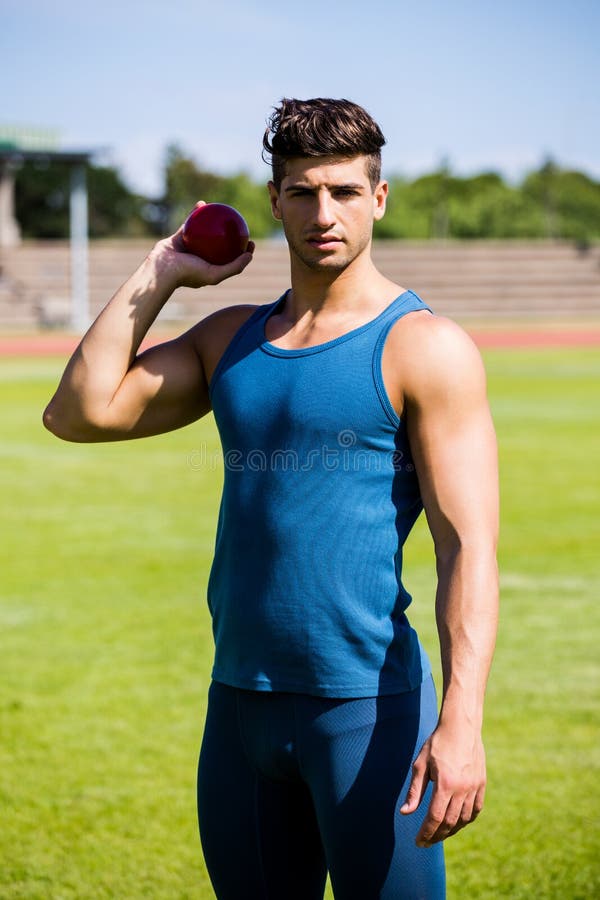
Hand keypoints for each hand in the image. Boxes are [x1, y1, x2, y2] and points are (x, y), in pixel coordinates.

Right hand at [148, 202, 254, 290]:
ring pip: (204, 232)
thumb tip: (249, 256)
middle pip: (219, 245)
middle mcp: (201, 259)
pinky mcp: (179, 237)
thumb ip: (234, 267)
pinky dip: (195, 213)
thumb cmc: (188, 274)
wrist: (161, 269)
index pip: (231, 260)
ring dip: (213, 221)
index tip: (251, 242)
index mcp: (210, 269)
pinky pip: (189, 222)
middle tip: (238, 224)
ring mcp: (190, 248)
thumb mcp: (215, 274)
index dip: (243, 252)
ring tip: (222, 211)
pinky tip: (203, 203)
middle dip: (229, 235)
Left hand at [400, 721, 485, 846]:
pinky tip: (457, 822)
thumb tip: (405, 813)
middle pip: (450, 822)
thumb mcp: (421, 764)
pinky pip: (476, 809)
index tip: (419, 842)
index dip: (426, 833)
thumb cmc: (437, 743)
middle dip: (437, 835)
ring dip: (451, 830)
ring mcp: (474, 787)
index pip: (435, 818)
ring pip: (464, 819)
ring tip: (440, 834)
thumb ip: (415, 791)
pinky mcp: (481, 783)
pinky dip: (466, 820)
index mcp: (445, 784)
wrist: (461, 726)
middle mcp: (462, 788)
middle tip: (427, 841)